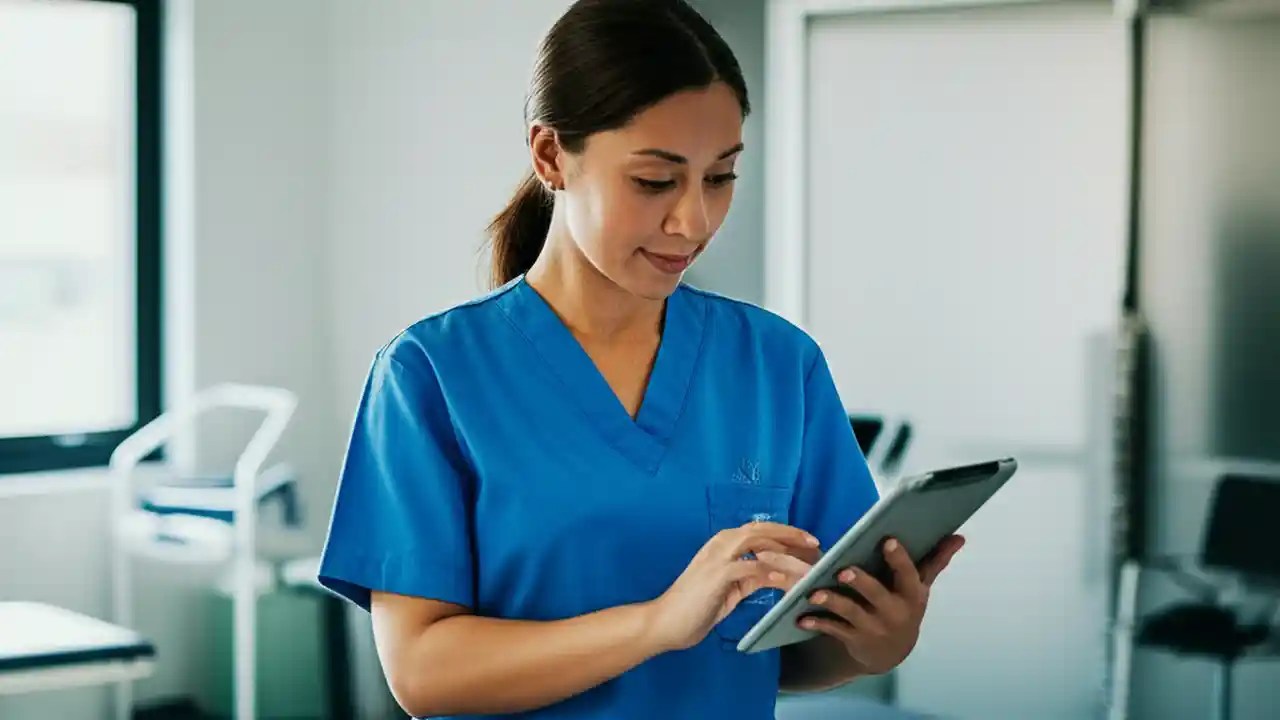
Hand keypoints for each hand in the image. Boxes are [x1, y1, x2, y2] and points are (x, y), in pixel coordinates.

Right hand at [644, 521, 821, 652]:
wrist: (666, 622)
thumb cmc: (696, 606)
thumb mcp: (731, 587)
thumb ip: (752, 576)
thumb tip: (779, 572)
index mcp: (723, 543)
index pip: (760, 530)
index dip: (786, 534)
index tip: (808, 543)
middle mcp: (721, 543)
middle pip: (762, 530)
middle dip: (791, 536)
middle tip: (815, 545)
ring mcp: (718, 556)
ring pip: (759, 544)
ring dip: (787, 554)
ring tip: (809, 565)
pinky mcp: (718, 574)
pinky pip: (751, 568)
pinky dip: (772, 571)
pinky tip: (787, 580)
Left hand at [795, 534, 964, 674]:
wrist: (892, 653)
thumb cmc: (904, 607)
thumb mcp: (920, 587)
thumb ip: (936, 561)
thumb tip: (959, 536)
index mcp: (911, 594)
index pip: (908, 573)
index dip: (898, 558)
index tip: (887, 540)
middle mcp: (894, 612)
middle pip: (877, 594)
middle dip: (861, 582)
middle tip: (844, 571)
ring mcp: (873, 627)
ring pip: (850, 612)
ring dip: (832, 602)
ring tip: (814, 593)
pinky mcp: (854, 639)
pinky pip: (833, 630)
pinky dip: (817, 623)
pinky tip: (801, 617)